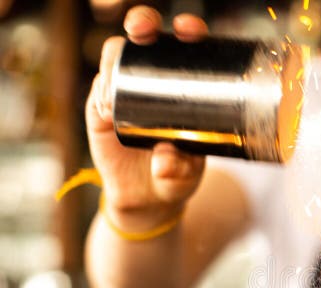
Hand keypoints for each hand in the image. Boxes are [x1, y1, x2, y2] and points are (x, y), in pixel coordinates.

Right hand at [86, 6, 208, 229]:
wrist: (148, 199)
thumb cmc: (178, 177)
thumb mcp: (188, 174)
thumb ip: (180, 168)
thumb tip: (165, 161)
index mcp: (185, 87)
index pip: (188, 48)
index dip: (188, 30)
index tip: (189, 30)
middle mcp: (153, 82)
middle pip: (146, 38)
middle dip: (144, 22)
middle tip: (143, 29)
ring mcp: (125, 92)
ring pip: (115, 56)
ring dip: (116, 54)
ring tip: (121, 73)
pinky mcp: (101, 109)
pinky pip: (98, 89)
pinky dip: (102, 90)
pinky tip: (108, 107)